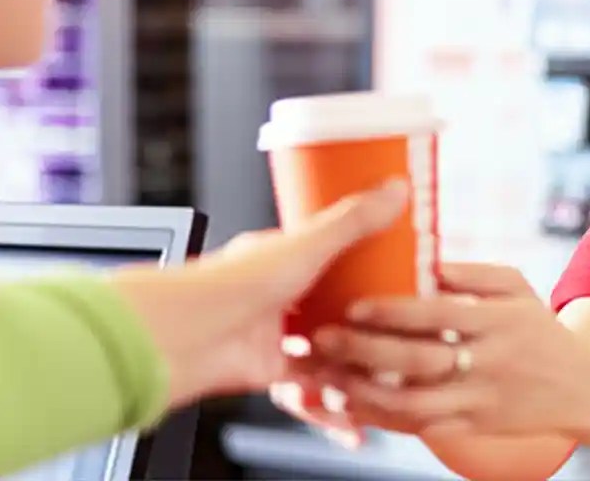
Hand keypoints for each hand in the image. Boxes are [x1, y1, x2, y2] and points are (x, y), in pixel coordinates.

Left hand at [109, 179, 409, 414]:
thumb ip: (354, 221)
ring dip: (354, 353)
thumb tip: (394, 189)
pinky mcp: (269, 369)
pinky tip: (357, 400)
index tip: (398, 261)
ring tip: (390, 359)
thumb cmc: (230, 285)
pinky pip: (309, 383)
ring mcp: (273, 331)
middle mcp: (277, 292)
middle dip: (366, 312)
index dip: (366, 256)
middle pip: (332, 300)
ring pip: (325, 343)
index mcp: (282, 254)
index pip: (332, 250)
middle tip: (403, 316)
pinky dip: (333, 394)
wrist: (186, 339)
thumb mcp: (308, 243)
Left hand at [298, 263, 589, 439]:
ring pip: (414, 401)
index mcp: (499, 320)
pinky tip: (355, 407)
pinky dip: (385, 420)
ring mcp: (481, 400)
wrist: (581, 387)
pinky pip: (423, 427)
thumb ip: (473, 273)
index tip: (354, 305)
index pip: (437, 314)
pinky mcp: (475, 427)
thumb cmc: (540, 329)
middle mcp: (489, 362)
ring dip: (365, 392)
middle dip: (364, 351)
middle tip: (324, 339)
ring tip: (328, 378)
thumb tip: (427, 261)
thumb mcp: (518, 288)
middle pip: (417, 359)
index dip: (392, 311)